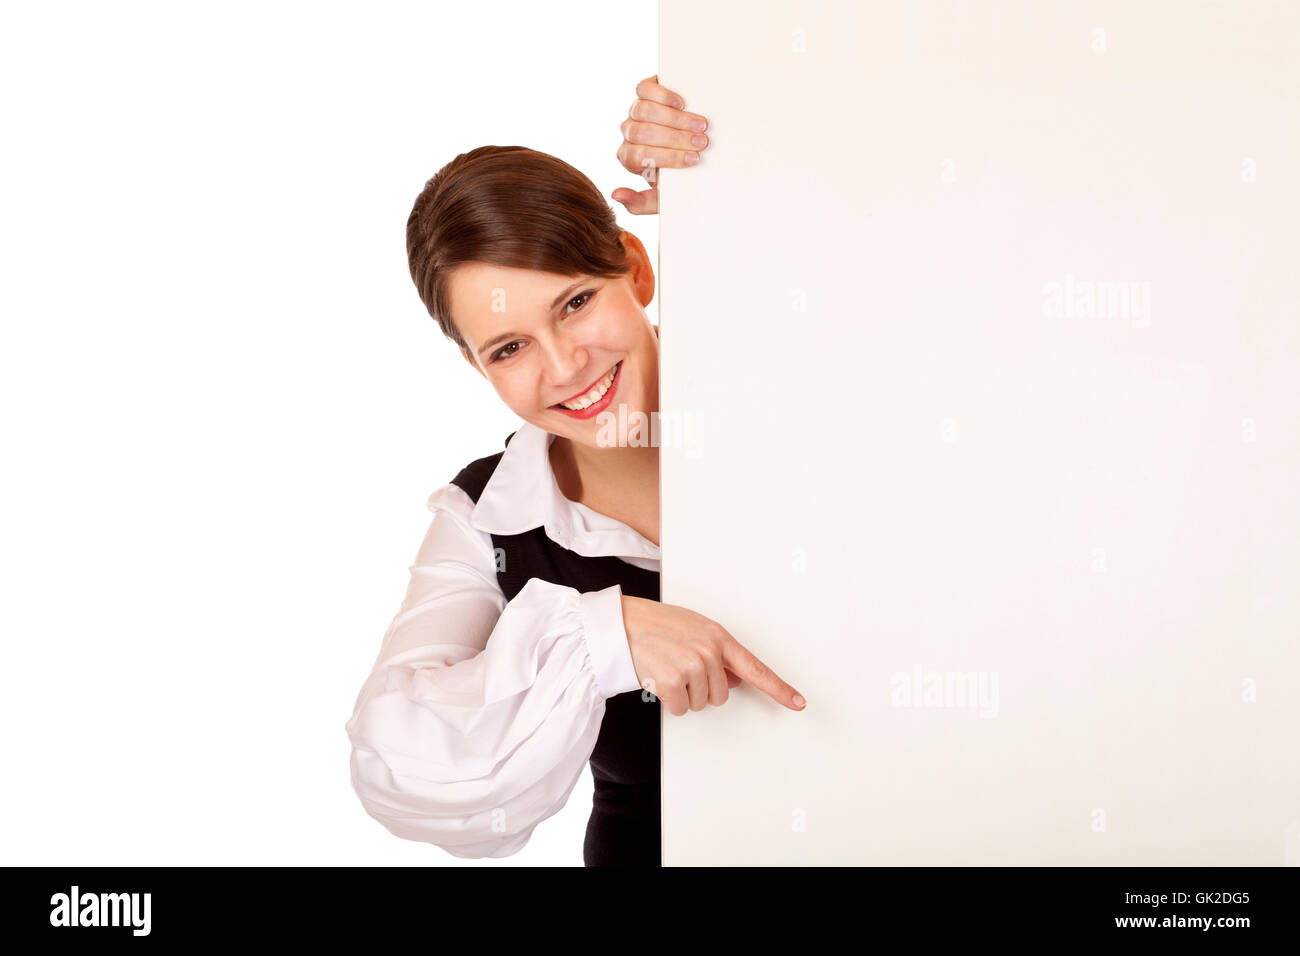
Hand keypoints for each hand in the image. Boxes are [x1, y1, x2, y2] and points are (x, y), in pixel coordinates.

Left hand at [613, 74, 710, 214]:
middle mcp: (629, 133)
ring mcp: (635, 111)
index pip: (640, 157)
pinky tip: (682, 103)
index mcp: (630, 158)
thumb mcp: (662, 197)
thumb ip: (641, 204)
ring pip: (643, 110)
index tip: (694, 160)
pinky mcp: (645, 90)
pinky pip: (645, 89)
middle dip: (675, 138)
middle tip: (702, 142)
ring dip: (675, 118)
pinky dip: (663, 95)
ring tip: (701, 124)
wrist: (689, 145)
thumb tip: (616, 194)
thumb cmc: (677, 173)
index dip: (668, 157)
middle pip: (642, 132)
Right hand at [620, 594, 805, 716]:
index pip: (756, 669)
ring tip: (667, 668)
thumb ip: (718, 651)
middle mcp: (710, 652)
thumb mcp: (695, 629)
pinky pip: (681, 709)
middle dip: (703, 689)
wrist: (623, 624)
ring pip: (701, 704)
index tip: (798, 703)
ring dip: (684, 694)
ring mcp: (692, 667)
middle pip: (721, 695)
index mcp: (720, 638)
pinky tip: (658, 678)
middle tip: (681, 667)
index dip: (779, 689)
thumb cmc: (658, 625)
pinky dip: (669, 701)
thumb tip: (734, 679)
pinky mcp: (673, 682)